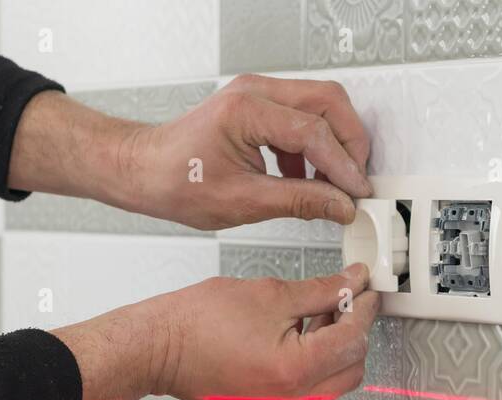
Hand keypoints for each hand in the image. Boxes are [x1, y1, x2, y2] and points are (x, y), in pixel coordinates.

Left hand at [9, 77, 372, 229]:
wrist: (143, 170)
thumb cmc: (176, 181)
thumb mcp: (242, 202)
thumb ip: (299, 201)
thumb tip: (338, 205)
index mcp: (248, 110)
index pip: (314, 132)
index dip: (343, 166)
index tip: (357, 193)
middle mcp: (255, 92)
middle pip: (329, 102)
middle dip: (351, 142)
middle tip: (357, 181)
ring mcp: (256, 94)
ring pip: (319, 105)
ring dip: (334, 143)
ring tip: (336, 183)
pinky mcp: (256, 106)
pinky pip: (301, 116)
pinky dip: (314, 145)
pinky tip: (308, 177)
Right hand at [51, 264, 378, 399]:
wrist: (157, 349)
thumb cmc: (196, 324)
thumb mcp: (270, 294)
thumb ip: (321, 290)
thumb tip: (351, 284)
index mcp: (294, 373)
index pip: (352, 339)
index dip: (363, 307)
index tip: (364, 288)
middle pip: (350, 369)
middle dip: (353, 333)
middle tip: (345, 301)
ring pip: (331, 384)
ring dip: (333, 351)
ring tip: (317, 316)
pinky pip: (306, 394)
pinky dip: (311, 367)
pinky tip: (298, 338)